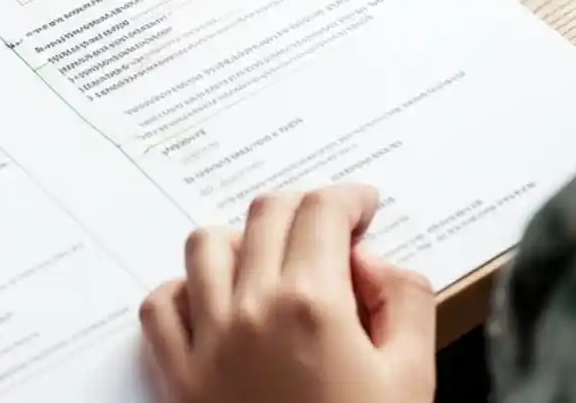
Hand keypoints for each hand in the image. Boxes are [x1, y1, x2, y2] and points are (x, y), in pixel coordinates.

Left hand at [139, 185, 435, 402]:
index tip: (362, 205)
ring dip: (243, 239)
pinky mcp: (176, 375)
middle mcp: (250, 308)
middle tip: (329, 228)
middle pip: (266, 214)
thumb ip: (404, 300)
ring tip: (272, 261)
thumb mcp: (414, 377)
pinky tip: (215, 302)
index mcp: (312, 303)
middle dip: (304, 208)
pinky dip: (184, 289)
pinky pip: (160, 304)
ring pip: (206, 245)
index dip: (349, 197)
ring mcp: (205, 340)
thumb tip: (370, 260)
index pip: (322, 210)